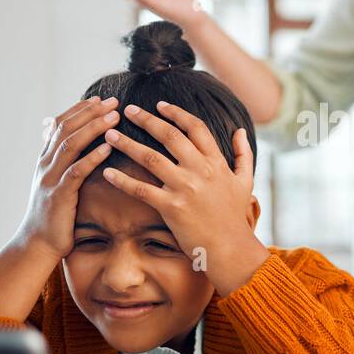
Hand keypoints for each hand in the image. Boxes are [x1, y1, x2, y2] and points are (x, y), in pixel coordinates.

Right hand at [16, 96, 120, 258]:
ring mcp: (50, 178)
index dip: (79, 109)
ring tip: (114, 117)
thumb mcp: (56, 184)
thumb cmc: (54, 214)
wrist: (37, 243)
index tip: (99, 98)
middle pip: (66, 129)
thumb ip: (63, 163)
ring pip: (70, 145)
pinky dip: (92, 157)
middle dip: (90, 112)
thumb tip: (76, 147)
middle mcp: (45, 164)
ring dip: (93, 128)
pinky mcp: (59, 195)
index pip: (60, 124)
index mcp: (45, 159)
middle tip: (113, 101)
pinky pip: (76, 171)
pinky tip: (108, 147)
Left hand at [100, 101, 269, 294]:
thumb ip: (243, 154)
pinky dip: (122, 180)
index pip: (195, 127)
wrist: (230, 248)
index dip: (176, 113)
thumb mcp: (246, 181)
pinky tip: (107, 172)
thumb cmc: (235, 217)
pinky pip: (142, 190)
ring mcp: (185, 188)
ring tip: (110, 134)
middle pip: (169, 135)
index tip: (160, 105)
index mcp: (216, 162)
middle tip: (128, 109)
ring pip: (151, 158)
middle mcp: (200, 170)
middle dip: (146, 119)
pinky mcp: (171, 207)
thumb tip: (238, 130)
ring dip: (127, 143)